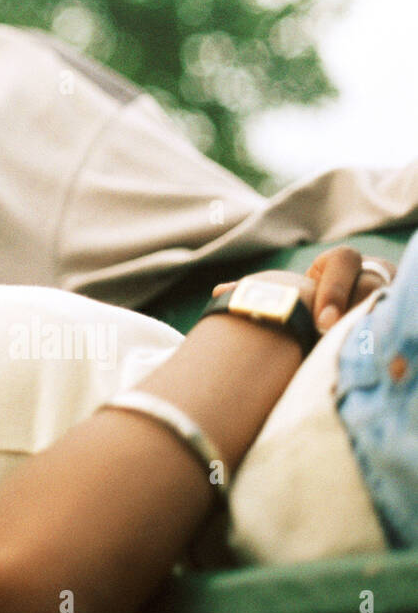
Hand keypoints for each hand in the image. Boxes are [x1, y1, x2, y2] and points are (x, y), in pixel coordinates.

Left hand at [211, 246, 393, 333]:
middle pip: (370, 283)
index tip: (319, 321)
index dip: (333, 287)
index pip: (344, 259)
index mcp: (341, 264)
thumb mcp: (293, 294)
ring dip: (368, 323)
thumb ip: (263, 292)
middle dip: (352, 308)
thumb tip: (220, 293)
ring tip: (350, 348)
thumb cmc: (311, 303)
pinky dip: (382, 334)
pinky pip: (392, 322)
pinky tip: (366, 354)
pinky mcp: (391, 314)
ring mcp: (385, 295)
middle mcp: (369, 275)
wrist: (340, 322)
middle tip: (333, 338)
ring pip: (385, 302)